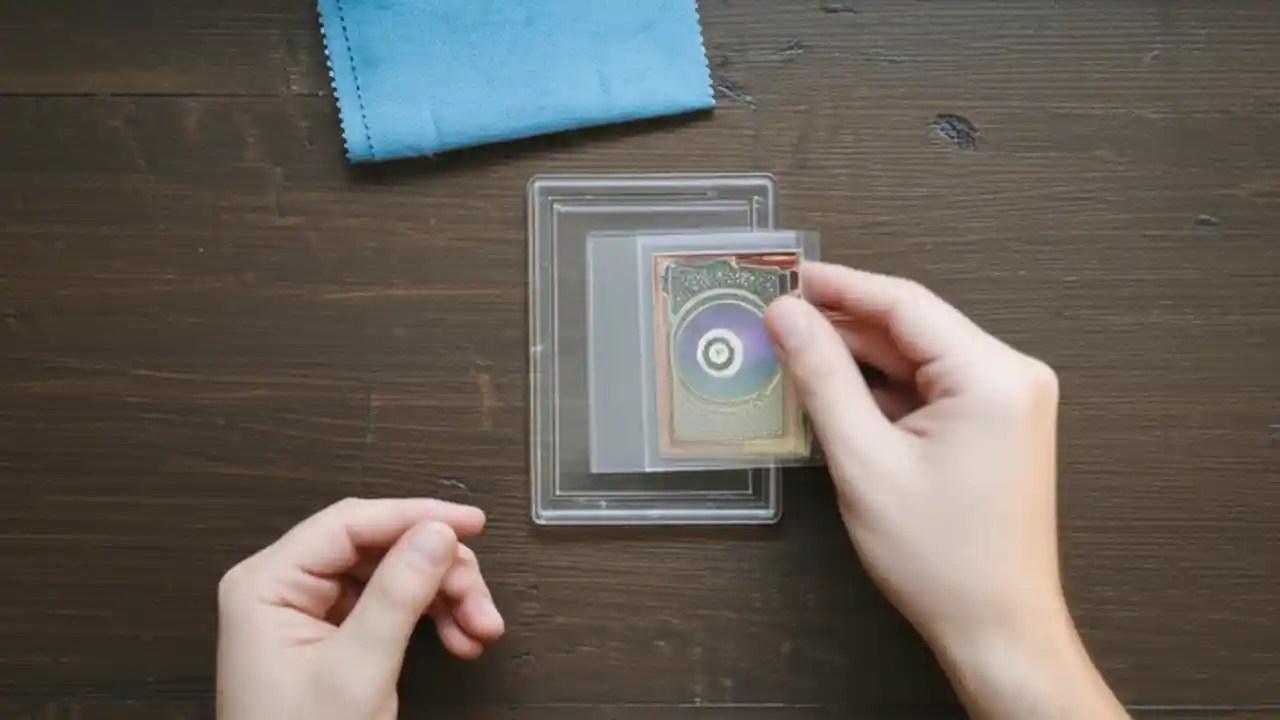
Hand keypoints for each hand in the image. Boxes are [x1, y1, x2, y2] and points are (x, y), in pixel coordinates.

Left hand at [217, 498, 504, 719]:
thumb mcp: (357, 670)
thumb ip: (398, 596)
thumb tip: (437, 531)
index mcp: (267, 583)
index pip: (349, 524)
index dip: (416, 516)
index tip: (472, 524)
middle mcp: (283, 586)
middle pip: (378, 548)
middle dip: (439, 572)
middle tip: (482, 604)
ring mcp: (306, 610)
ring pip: (392, 574)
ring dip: (444, 597)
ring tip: (481, 630)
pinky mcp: (330, 633)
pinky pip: (389, 604)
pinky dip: (430, 618)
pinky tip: (462, 638)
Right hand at [765, 263, 1125, 719]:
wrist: (998, 628)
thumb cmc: (942, 559)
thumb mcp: (865, 461)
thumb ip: (822, 378)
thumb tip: (787, 317)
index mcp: (993, 376)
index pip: (904, 303)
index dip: (838, 286)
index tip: (786, 278)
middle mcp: (1012, 376)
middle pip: (911, 327)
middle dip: (842, 325)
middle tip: (777, 321)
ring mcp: (1009, 400)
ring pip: (918, 357)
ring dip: (859, 358)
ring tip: (795, 357)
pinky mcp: (997, 424)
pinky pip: (932, 387)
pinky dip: (884, 389)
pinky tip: (837, 394)